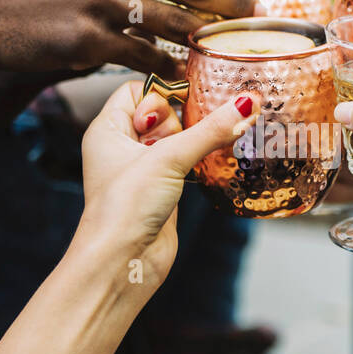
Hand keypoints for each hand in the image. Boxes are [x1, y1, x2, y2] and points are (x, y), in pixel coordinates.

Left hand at [76, 81, 258, 286]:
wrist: (122, 263)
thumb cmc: (123, 210)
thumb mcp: (169, 158)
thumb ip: (210, 130)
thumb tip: (245, 103)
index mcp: (107, 129)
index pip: (138, 90)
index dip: (163, 94)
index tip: (189, 102)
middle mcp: (123, 146)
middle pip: (163, 113)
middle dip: (185, 120)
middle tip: (193, 135)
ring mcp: (144, 169)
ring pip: (178, 139)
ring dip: (197, 141)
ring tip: (211, 145)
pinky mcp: (163, 189)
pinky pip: (187, 162)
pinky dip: (201, 160)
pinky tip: (214, 163)